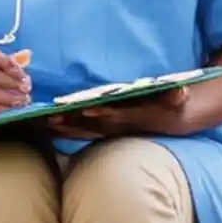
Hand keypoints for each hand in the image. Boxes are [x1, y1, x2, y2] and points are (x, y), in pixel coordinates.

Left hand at [48, 87, 189, 139]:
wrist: (175, 118)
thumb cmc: (174, 102)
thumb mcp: (178, 96)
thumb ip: (176, 94)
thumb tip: (179, 92)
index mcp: (137, 117)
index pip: (119, 116)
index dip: (105, 114)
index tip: (89, 109)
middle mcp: (122, 126)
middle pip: (95, 127)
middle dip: (74, 123)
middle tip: (52, 118)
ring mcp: (112, 129)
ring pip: (85, 131)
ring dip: (65, 128)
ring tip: (42, 122)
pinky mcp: (104, 129)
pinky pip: (81, 131)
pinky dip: (65, 129)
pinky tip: (46, 126)